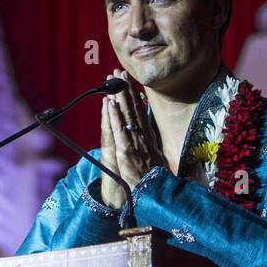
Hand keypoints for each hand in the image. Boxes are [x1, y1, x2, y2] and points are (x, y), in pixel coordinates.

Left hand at [99, 69, 160, 208]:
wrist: (156, 193)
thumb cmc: (155, 178)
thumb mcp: (154, 157)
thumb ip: (149, 144)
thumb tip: (146, 133)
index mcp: (148, 137)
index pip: (140, 111)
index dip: (134, 95)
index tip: (128, 81)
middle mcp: (142, 136)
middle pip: (134, 108)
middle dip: (125, 89)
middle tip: (118, 73)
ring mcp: (135, 143)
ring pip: (126, 115)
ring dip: (119, 97)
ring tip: (113, 81)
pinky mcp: (127, 152)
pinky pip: (120, 131)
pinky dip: (115, 117)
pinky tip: (110, 104)